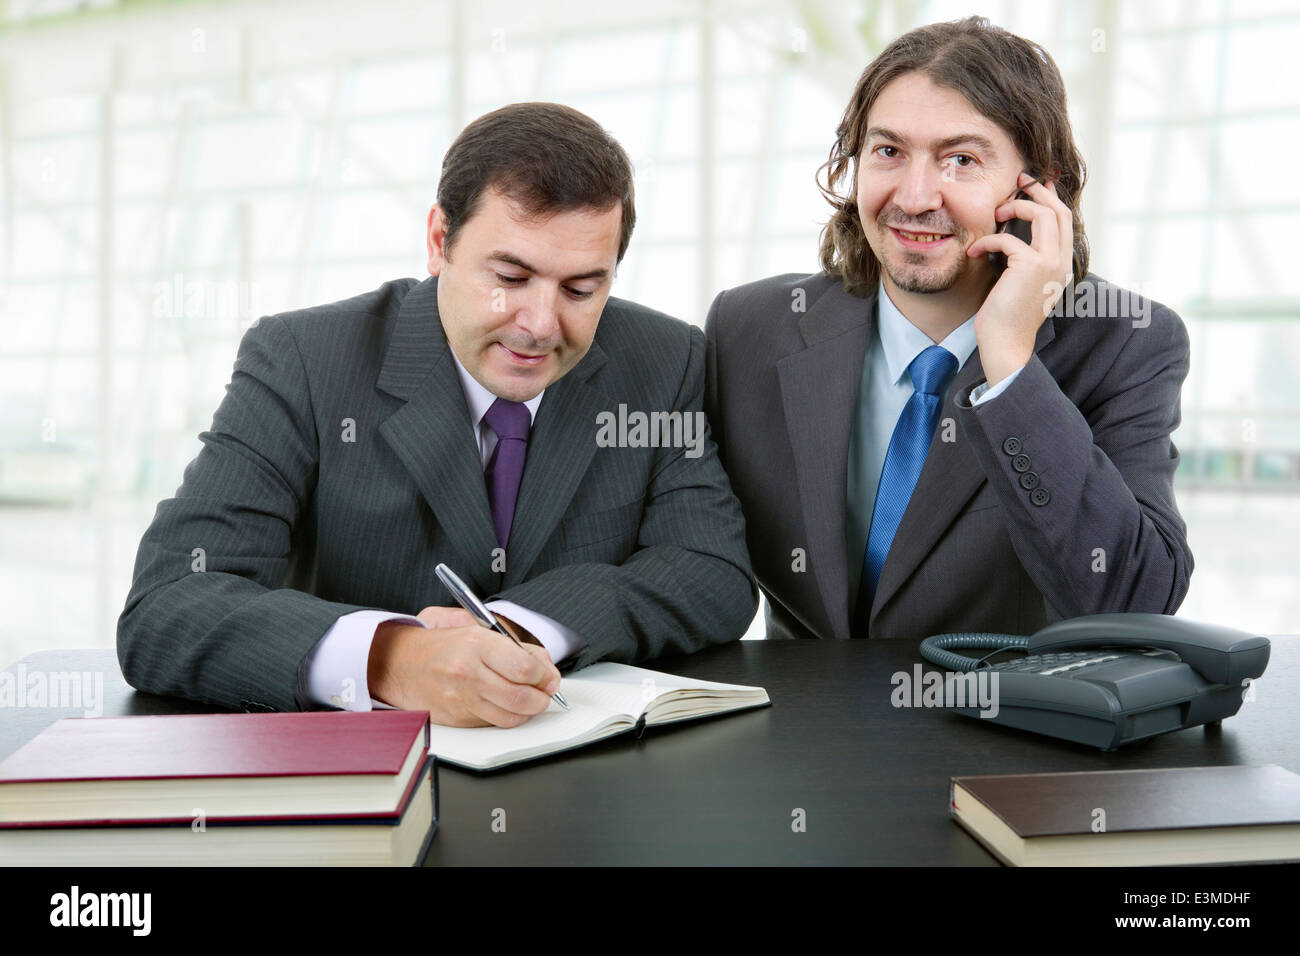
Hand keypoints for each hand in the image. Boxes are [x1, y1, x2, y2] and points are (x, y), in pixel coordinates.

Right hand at [367, 606, 561, 726]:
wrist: (399, 663)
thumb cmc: (441, 642)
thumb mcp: (476, 625)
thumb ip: (515, 643)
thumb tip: (544, 665)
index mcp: (476, 644)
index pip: (525, 669)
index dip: (545, 675)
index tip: (548, 675)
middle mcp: (468, 674)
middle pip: (522, 698)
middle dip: (543, 697)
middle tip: (545, 691)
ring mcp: (461, 700)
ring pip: (511, 717)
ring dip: (528, 711)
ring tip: (529, 699)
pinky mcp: (457, 719)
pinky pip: (494, 723)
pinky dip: (507, 716)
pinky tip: (506, 704)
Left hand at [965, 172, 1073, 385]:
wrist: (1006, 344)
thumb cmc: (1007, 316)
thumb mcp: (1021, 283)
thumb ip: (1025, 260)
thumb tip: (1014, 238)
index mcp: (1061, 265)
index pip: (1065, 221)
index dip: (1051, 198)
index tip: (1035, 185)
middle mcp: (1061, 262)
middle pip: (1058, 211)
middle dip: (1037, 191)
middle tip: (1018, 181)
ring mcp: (1049, 263)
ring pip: (1042, 215)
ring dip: (1016, 207)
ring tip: (996, 213)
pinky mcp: (1030, 267)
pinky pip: (1009, 239)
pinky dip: (988, 241)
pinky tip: (974, 251)